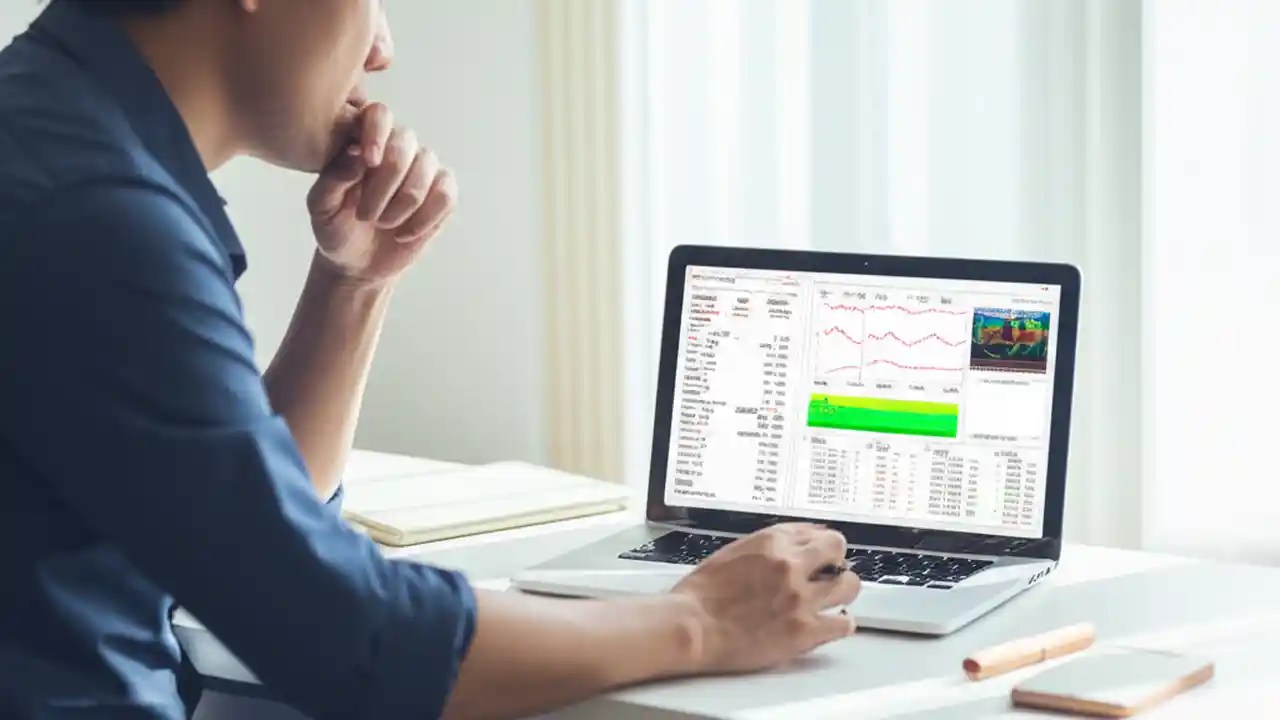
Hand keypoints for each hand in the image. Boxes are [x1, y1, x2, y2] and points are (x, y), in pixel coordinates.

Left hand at [307, 103, 456, 283]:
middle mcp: (397, 147)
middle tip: (366, 215)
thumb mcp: (321, 207)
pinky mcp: (442, 194)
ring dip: (404, 203)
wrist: (358, 264)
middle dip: (385, 184)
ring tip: (383, 224)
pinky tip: (405, 233)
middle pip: (405, 142)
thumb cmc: (335, 228)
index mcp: (364, 140)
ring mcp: (423, 169)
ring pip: (428, 168)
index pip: (379, 114)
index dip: (378, 133)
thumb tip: (358, 154)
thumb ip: (333, 178)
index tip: (369, 162)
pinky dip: (426, 218)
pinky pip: (446, 194)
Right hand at [671, 523, 860, 673]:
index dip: (818, 544)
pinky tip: (831, 623)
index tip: (819, 553)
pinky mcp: (804, 631)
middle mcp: (791, 564)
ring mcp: (801, 598)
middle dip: (833, 561)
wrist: (691, 627)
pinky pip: (844, 623)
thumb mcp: (732, 552)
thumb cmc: (701, 594)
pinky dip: (841, 623)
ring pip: (848, 585)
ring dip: (841, 590)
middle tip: (828, 573)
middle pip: (838, 549)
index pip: (814, 531)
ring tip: (832, 598)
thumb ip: (765, 547)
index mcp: (771, 542)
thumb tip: (791, 544)